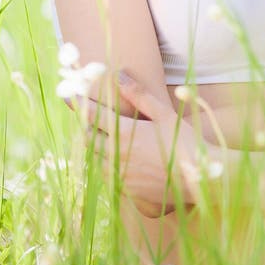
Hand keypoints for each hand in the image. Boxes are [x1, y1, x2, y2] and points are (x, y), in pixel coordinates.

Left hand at [80, 74, 220, 217]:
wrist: (198, 179)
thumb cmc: (185, 142)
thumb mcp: (164, 113)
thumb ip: (139, 94)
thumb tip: (119, 74)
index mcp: (125, 133)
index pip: (92, 115)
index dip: (77, 103)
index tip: (66, 94)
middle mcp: (117, 155)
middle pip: (87, 137)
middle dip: (84, 125)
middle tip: (87, 117)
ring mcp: (119, 175)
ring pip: (93, 157)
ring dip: (93, 146)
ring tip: (98, 136)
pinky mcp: (125, 190)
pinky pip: (104, 175)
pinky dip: (103, 163)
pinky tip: (113, 158)